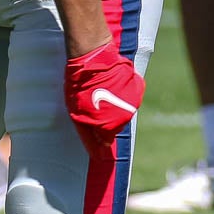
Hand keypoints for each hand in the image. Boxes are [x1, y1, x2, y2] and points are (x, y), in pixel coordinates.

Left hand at [63, 40, 145, 157]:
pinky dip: (121, 93)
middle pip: (114, 126)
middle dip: (103, 120)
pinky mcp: (137, 87)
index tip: (93, 134)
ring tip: (100, 92)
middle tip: (91, 104)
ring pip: (122, 111)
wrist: (93, 57)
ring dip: (112, 106)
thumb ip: (88, 136)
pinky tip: (110, 84)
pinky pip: (129, 96)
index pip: (106, 143)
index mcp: (109, 127)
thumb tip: (99, 155)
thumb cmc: (80, 87)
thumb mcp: (77, 115)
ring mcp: (133, 102)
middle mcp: (125, 117)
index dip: (97, 140)